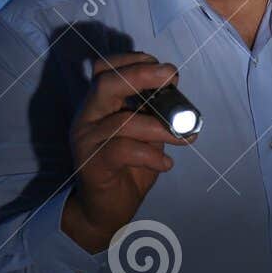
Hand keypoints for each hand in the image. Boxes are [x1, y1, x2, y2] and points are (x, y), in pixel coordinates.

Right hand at [61, 52, 193, 252]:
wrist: (103, 212)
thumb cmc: (126, 170)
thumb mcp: (144, 136)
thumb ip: (153, 113)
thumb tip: (177, 91)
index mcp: (98, 104)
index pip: (105, 68)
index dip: (134, 60)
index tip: (165, 71)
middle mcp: (87, 117)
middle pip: (106, 82)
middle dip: (142, 75)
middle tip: (172, 78)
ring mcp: (87, 140)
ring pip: (122, 121)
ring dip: (161, 126)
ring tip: (184, 137)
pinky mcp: (92, 164)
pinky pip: (123, 151)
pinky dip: (151, 155)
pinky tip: (165, 164)